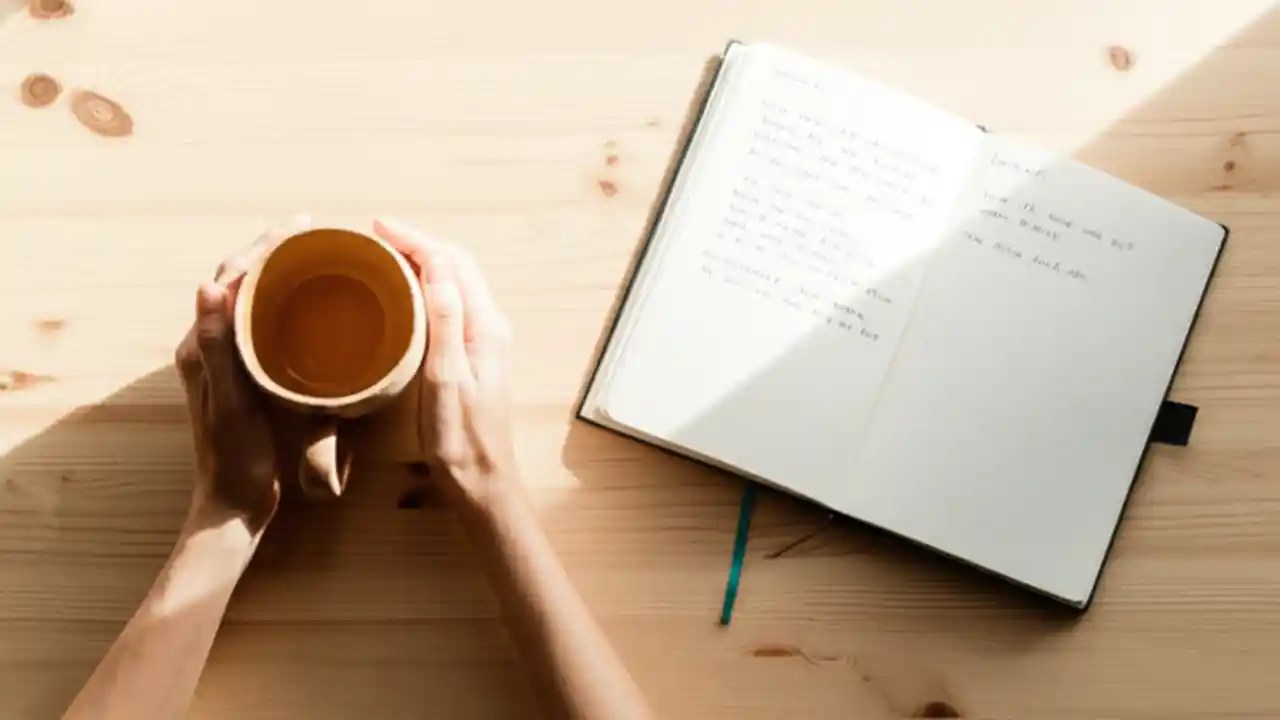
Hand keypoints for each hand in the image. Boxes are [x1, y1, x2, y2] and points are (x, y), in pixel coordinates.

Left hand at [173, 225, 300, 533]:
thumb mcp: (232, 401)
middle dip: (269, 250)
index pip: (228, 279)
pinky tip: (301, 301)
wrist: (233, 502)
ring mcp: (222, 360)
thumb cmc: (236, 457)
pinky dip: (277, 299)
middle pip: (236, 282)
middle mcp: (206, 346)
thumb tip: (209, 286)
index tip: (297, 226)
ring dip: (272, 271)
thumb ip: (217, 346)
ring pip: (247, 299)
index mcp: (200, 346)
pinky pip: (256, 321)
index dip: (261, 248)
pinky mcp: (239, 374)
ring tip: (307, 253)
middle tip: (309, 229)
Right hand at [372, 218, 518, 514]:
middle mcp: (489, 325)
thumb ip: (445, 319)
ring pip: (454, 282)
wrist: (481, 479)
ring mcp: (483, 339)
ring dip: (423, 261)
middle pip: (456, 265)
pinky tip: (403, 292)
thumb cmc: (460, 437)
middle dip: (418, 242)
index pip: (452, 262)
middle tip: (376, 235)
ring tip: (385, 253)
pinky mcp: (473, 353)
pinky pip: (451, 303)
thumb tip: (435, 263)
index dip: (416, 239)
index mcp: (485, 326)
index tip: (378, 227)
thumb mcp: (446, 377)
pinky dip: (426, 285)